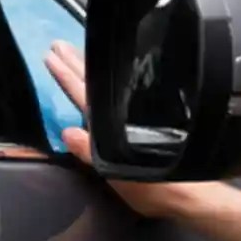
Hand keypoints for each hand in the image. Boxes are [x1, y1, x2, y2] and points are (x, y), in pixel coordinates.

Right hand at [45, 40, 216, 218]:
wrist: (190, 197)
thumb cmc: (152, 188)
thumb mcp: (115, 175)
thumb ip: (90, 152)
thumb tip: (66, 130)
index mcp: (108, 127)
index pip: (82, 94)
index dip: (65, 75)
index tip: (51, 55)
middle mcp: (120, 118)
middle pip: (92, 85)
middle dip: (74, 63)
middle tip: (58, 44)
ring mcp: (132, 120)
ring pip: (106, 88)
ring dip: (87, 69)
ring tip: (73, 53)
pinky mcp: (146, 127)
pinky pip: (121, 97)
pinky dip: (107, 85)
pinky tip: (103, 81)